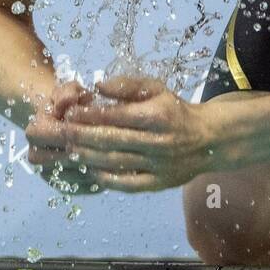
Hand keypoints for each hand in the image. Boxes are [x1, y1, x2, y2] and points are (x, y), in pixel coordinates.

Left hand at [26, 76, 218, 192]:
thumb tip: (97, 85)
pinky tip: (90, 170)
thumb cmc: (174, 110)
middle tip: (61, 133)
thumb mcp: (156, 89)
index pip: (116, 116)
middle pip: (112, 141)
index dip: (90, 115)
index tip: (70, 113)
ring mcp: (159, 166)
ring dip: (89, 157)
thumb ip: (127, 85)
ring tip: (69, 151)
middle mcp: (158, 142)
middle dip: (82, 137)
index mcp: (157, 116)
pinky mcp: (158, 184)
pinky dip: (106, 178)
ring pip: (116, 163)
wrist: (208, 139)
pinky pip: (127, 183)